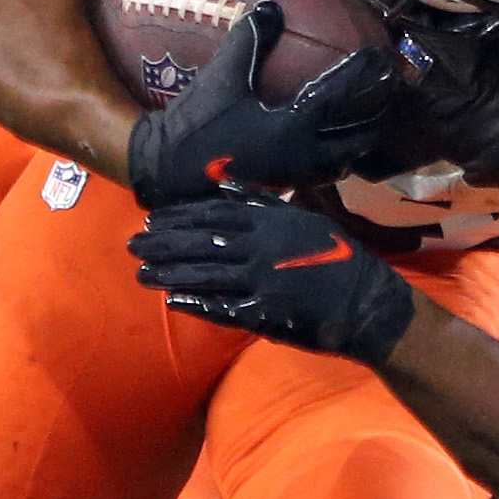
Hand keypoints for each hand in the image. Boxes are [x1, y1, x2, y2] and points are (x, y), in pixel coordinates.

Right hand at [124, 1, 396, 207]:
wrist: (170, 170)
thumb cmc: (197, 123)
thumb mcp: (222, 76)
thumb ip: (250, 39)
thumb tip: (271, 4)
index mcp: (292, 128)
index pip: (341, 97)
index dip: (363, 74)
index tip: (381, 57)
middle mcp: (303, 155)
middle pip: (358, 135)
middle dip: (376, 111)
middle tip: (388, 87)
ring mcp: (297, 175)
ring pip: (346, 157)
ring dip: (361, 136)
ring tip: (370, 114)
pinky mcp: (286, 185)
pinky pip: (328, 170)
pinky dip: (341, 153)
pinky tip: (336, 139)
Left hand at [130, 196, 416, 364]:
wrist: (366, 301)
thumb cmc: (336, 257)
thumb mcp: (303, 218)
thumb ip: (264, 202)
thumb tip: (227, 185)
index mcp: (269, 222)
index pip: (212, 215)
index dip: (178, 217)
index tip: (152, 218)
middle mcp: (260, 248)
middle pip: (200, 243)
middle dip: (163, 243)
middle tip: (133, 245)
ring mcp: (261, 281)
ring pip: (205, 274)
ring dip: (169, 273)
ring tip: (141, 274)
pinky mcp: (264, 313)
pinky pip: (222, 308)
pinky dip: (196, 303)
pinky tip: (173, 300)